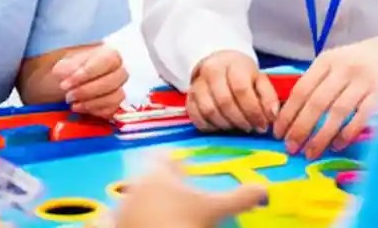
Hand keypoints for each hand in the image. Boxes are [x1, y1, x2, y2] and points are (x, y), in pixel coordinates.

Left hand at [52, 45, 127, 118]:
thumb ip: (71, 70)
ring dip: (91, 103)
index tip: (67, 84)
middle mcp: (119, 70)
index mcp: (109, 54)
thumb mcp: (65, 65)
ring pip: (114, 98)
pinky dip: (94, 111)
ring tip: (73, 104)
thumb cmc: (69, 70)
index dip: (88, 73)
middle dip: (87, 91)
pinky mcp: (115, 105)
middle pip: (112, 81)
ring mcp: (118, 88)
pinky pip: (111, 110)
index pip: (108, 60)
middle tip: (69, 96)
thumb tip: (72, 78)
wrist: (67, 83)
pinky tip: (80, 108)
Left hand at [115, 158, 265, 227]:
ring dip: (146, 206)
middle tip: (179, 202)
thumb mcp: (216, 209)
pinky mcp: (113, 224)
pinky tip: (139, 226)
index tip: (184, 172)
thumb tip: (265, 188)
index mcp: (159, 172)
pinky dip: (119, 223)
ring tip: (164, 218)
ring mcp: (121, 205)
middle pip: (150, 178)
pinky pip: (111, 219)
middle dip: (162, 187)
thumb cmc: (185, 221)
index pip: (165, 157)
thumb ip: (240, 197)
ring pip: (134, 198)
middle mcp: (136, 183)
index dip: (176, 164)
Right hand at [187, 51, 278, 133]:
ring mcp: (197, 84)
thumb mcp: (259, 80)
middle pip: (225, 102)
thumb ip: (268, 97)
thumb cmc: (242, 75)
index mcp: (233, 64)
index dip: (253, 111)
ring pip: (209, 110)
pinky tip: (222, 127)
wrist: (219, 64)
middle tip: (251, 128)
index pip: (241, 89)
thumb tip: (272, 116)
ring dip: (227, 125)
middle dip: (241, 120)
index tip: (262, 124)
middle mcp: (212, 71)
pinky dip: (210, 126)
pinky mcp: (189, 97)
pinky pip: (196, 116)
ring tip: (238, 127)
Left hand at [273, 33, 377, 159]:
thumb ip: (320, 80)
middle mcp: (343, 68)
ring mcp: (363, 80)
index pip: (301, 89)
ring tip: (311, 152)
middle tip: (291, 148)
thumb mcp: (339, 61)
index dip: (288, 113)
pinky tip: (337, 145)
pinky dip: (347, 132)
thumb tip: (294, 112)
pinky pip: (361, 115)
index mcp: (327, 60)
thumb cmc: (365, 60)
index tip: (278, 132)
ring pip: (336, 112)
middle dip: (301, 128)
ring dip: (321, 135)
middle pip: (316, 103)